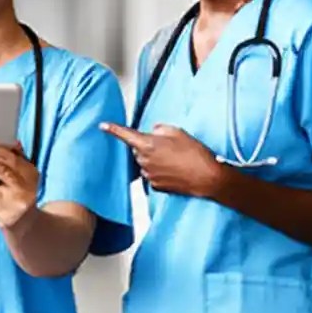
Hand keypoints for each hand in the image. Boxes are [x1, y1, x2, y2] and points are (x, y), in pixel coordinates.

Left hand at [0, 142, 40, 233]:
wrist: (27, 218)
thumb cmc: (22, 187)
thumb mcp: (25, 173)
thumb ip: (17, 158)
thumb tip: (8, 142)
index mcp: (28, 173)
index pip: (14, 161)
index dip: (0, 153)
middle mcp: (21, 188)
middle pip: (1, 172)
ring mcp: (10, 201)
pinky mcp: (0, 212)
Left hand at [101, 122, 223, 196]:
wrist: (207, 178)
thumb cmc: (195, 154)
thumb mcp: (179, 132)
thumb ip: (161, 129)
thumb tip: (155, 131)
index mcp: (147, 145)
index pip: (126, 135)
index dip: (113, 129)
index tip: (103, 126)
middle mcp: (144, 161)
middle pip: (138, 149)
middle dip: (147, 146)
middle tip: (167, 146)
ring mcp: (149, 175)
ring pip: (145, 163)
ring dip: (154, 159)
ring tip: (175, 159)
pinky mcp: (156, 186)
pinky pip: (153, 175)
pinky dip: (160, 171)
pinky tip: (175, 170)